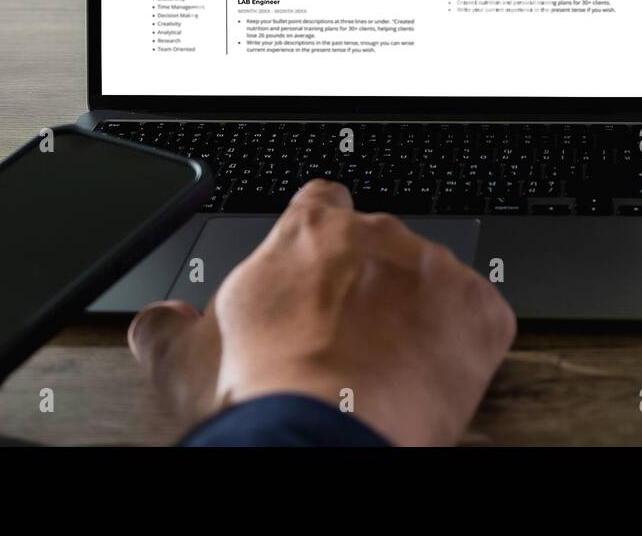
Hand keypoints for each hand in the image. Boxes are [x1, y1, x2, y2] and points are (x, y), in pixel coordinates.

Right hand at [128, 179, 515, 445]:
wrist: (324, 437)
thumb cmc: (260, 398)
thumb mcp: (183, 360)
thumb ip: (168, 325)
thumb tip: (160, 320)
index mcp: (309, 232)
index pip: (323, 203)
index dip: (322, 241)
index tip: (321, 272)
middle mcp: (378, 236)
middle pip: (381, 246)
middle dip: (370, 287)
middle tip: (352, 340)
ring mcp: (435, 272)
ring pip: (432, 283)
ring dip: (417, 316)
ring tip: (391, 369)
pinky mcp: (481, 313)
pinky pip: (480, 319)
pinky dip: (463, 344)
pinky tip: (433, 376)